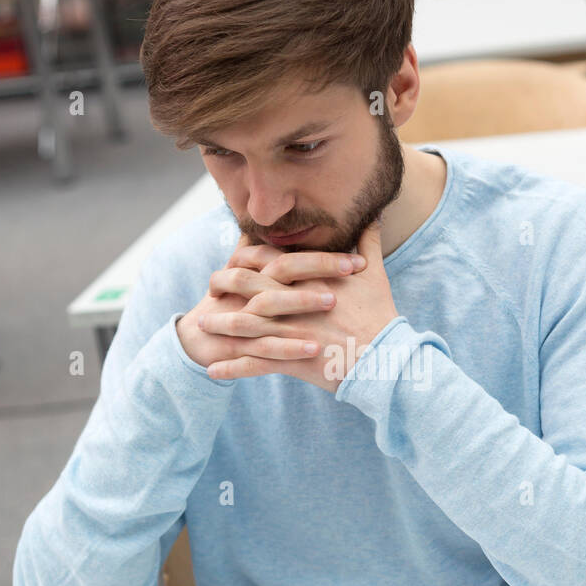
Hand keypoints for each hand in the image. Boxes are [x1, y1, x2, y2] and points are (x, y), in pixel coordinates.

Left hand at [199, 222, 398, 390]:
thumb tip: (373, 214)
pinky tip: (212, 371)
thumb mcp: (375, 273)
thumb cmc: (380, 314)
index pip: (268, 260)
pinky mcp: (290, 360)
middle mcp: (293, 302)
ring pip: (243, 325)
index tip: (234, 261)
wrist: (385, 357)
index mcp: (309, 278)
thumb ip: (368, 241)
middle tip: (209, 288)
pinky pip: (252, 364)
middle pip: (246, 287)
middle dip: (223, 285)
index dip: (247, 259)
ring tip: (200, 325)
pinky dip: (231, 368)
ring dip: (219, 325)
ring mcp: (288, 331)